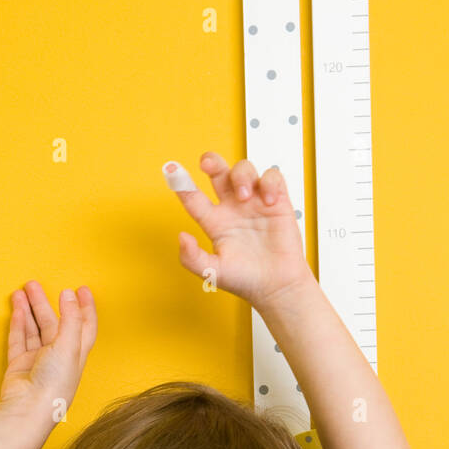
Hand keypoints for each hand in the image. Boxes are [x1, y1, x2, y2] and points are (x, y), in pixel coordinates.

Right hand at [0, 280, 96, 418]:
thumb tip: (70, 295)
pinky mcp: (20, 366)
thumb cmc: (53, 385)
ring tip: (21, 291)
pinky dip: (18, 324)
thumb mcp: (69, 346)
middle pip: (54, 324)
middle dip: (46, 303)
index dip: (85, 307)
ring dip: (29, 310)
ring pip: (34, 330)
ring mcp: (38, 362)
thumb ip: (70, 319)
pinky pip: (19, 340)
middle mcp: (58, 357)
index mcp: (76, 354)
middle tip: (36, 284)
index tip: (82, 289)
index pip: (84, 326)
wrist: (28, 409)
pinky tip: (17, 309)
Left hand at [165, 151, 311, 308]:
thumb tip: (182, 237)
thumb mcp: (212, 273)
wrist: (277, 287)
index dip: (181, 183)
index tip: (171, 171)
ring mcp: (254, 202)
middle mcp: (232, 208)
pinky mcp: (277, 201)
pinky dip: (270, 182)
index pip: (193, 197)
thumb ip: (191, 258)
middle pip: (218, 172)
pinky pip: (272, 177)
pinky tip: (269, 200)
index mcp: (214, 222)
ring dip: (241, 176)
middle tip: (208, 165)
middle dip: (211, 161)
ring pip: (243, 169)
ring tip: (245, 197)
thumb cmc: (246, 281)